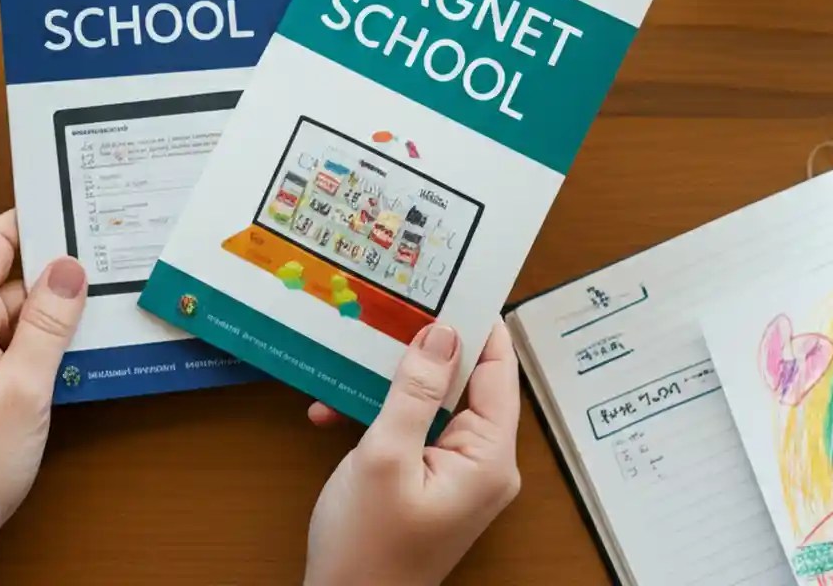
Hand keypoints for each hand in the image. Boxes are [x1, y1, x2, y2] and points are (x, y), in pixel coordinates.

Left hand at [0, 211, 86, 584]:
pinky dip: (43, 351)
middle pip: (12, 282)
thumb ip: (50, 325)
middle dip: (60, 280)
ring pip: (17, 318)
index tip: (76, 206)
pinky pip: (11, 348)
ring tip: (101, 326)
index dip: (33, 221)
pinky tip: (74, 363)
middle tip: (113, 275)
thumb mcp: (23, 390)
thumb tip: (71, 268)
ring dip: (56, 323)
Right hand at [304, 322, 521, 585]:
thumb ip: (414, 392)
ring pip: (433, 403)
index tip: (456, 282)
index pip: (498, 372)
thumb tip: (442, 334)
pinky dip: (379, 417)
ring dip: (390, 385)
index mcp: (489, 457)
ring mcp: (459, 473)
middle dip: (426, 350)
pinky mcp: (432, 480)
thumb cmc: (366, 550)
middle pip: (466, 383)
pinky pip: (414, 430)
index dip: (479, 326)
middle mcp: (485, 463)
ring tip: (352, 360)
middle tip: (393, 310)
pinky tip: (334, 413)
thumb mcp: (384, 457)